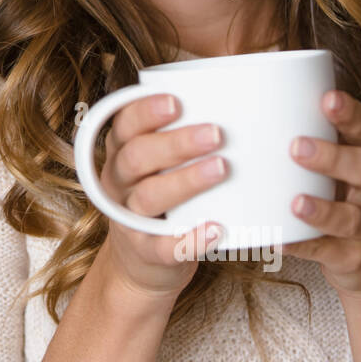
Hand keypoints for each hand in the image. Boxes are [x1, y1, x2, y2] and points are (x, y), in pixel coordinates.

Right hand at [93, 92, 228, 302]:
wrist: (140, 264)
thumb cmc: (163, 199)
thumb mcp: (158, 165)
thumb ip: (182, 135)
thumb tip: (242, 97)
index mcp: (122, 153)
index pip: (124, 125)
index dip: (145, 111)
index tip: (176, 101)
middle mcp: (118, 182)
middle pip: (136, 157)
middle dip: (175, 143)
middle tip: (216, 134)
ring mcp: (129, 218)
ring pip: (148, 196)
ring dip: (185, 181)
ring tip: (221, 169)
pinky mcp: (145, 252)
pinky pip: (162, 246)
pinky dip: (189, 238)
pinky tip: (216, 228)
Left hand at [277, 89, 360, 297]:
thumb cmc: (345, 196)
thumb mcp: (341, 164)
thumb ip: (311, 135)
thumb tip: (250, 98)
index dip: (350, 115)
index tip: (328, 98)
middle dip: (332, 157)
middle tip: (296, 146)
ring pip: (352, 217)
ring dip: (323, 210)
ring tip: (294, 202)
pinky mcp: (352, 257)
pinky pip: (328, 252)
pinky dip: (303, 247)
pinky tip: (278, 241)